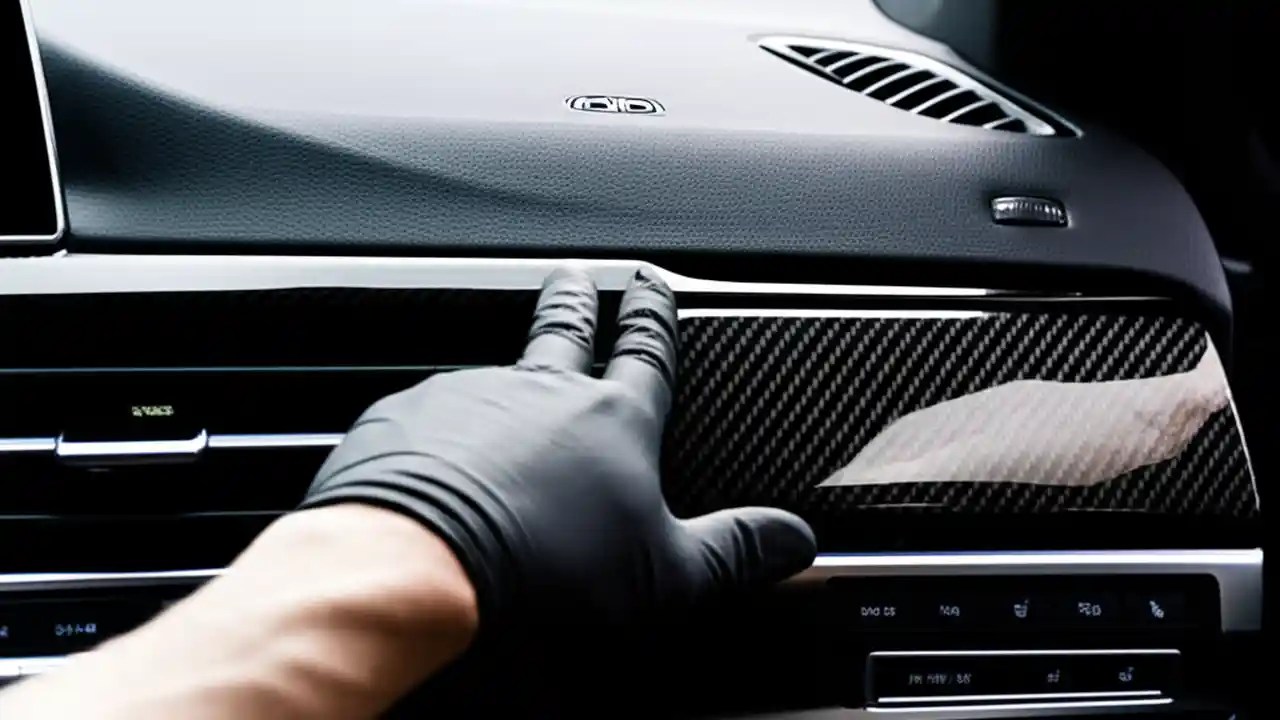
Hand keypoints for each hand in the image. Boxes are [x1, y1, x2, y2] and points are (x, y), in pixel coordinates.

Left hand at [301, 266, 815, 625]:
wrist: (420, 563)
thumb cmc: (544, 570)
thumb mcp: (666, 574)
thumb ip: (735, 549)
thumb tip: (797, 539)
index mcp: (612, 421)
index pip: (645, 353)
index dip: (654, 318)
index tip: (653, 287)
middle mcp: (540, 392)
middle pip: (565, 329)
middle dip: (577, 301)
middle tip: (577, 277)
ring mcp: (467, 398)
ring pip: (495, 369)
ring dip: (505, 370)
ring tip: (505, 381)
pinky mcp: (404, 419)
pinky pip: (428, 409)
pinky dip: (438, 423)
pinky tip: (433, 453)